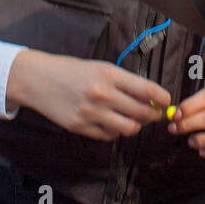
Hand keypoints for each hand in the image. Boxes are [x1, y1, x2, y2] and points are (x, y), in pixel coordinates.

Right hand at [6, 50, 169, 141]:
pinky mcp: (80, 127)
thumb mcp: (100, 67)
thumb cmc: (71, 70)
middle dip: (153, 114)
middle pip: (142, 112)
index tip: (166, 101)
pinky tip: (111, 122)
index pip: (147, 89)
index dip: (162, 98)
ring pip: (129, 128)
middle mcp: (102, 94)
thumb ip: (123, 82)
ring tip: (134, 118)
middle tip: (155, 113)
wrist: (38, 79)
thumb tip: (150, 97)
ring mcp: (91, 113)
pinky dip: (115, 131)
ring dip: (136, 125)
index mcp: (109, 74)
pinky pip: (109, 136)